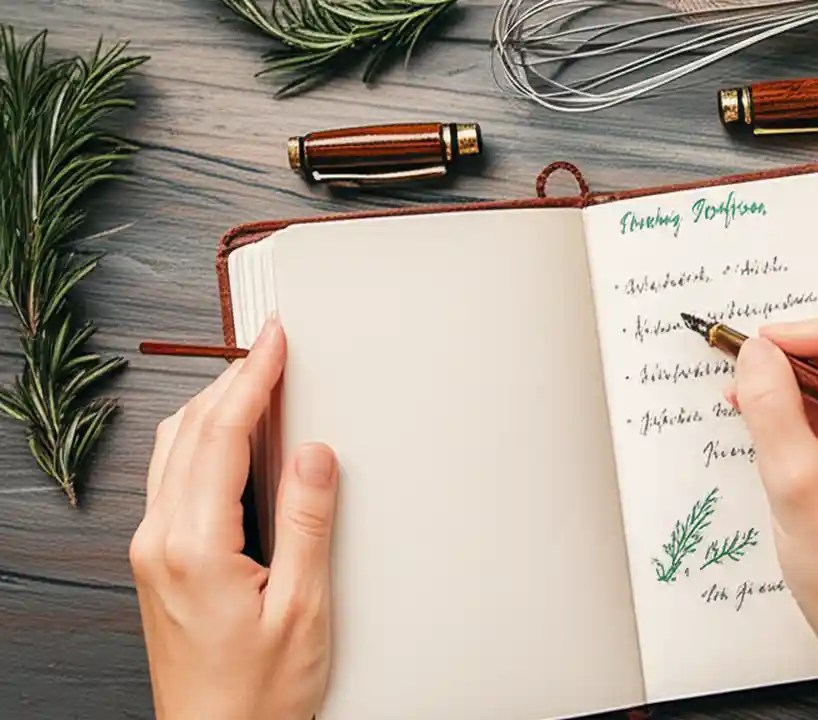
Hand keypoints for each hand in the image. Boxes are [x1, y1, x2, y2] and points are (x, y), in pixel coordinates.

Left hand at [129, 319, 338, 719]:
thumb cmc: (258, 694)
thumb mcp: (303, 609)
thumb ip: (306, 524)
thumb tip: (313, 454)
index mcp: (195, 547)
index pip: (220, 436)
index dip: (252, 379)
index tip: (275, 340)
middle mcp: (160, 541)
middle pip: (189, 432)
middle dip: (232, 379)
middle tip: (272, 346)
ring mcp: (152, 552)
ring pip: (173, 450)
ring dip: (213, 405)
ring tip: (257, 379)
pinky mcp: (158, 563)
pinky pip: (172, 478)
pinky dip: (202, 440)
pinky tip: (231, 438)